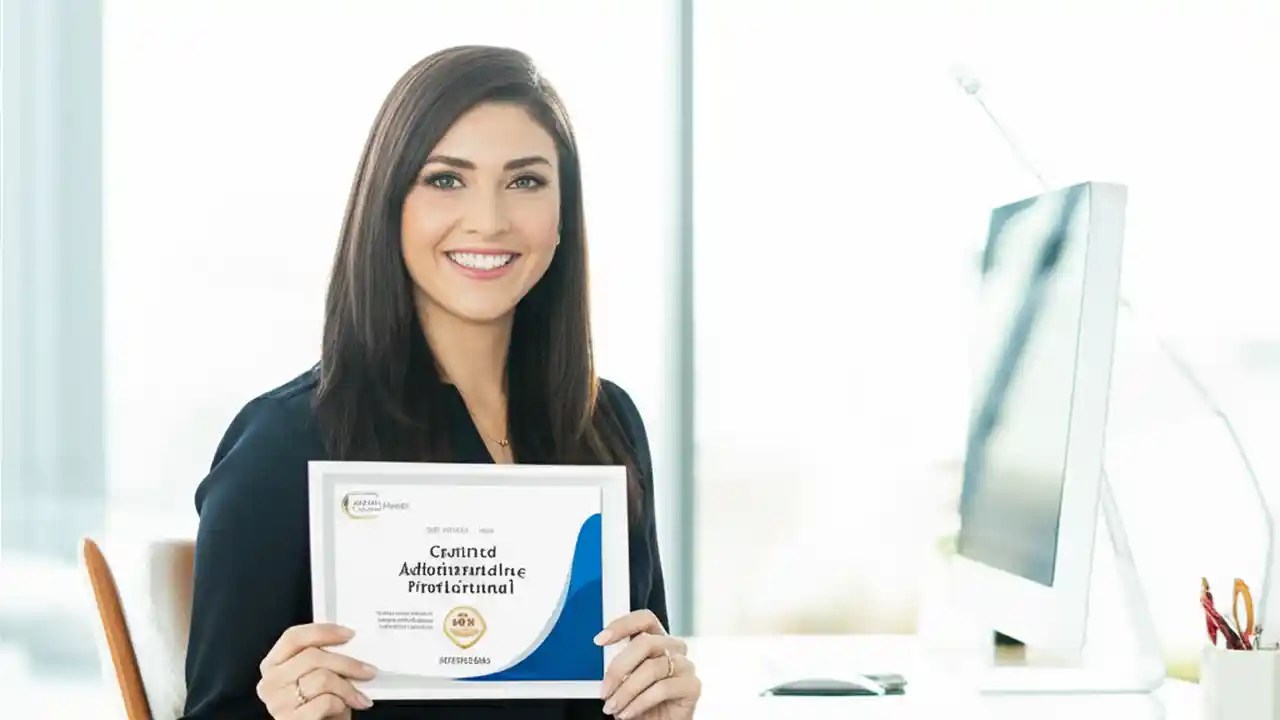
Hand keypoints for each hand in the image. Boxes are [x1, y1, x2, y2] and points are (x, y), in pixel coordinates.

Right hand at [256, 623, 377, 718]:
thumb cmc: (317, 704)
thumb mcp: (316, 676)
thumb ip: (324, 658)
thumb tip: (352, 644)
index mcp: (273, 663)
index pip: (294, 637)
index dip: (323, 631)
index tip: (350, 634)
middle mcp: (271, 682)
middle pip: (312, 657)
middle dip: (347, 663)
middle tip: (368, 670)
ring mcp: (278, 703)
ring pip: (322, 679)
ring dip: (347, 688)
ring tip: (358, 696)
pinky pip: (325, 702)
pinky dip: (340, 703)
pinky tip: (342, 707)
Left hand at [596, 610, 700, 719]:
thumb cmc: (641, 704)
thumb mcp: (624, 682)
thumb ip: (619, 667)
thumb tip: (602, 664)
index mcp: (656, 640)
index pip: (644, 620)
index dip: (622, 625)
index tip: (599, 640)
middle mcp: (673, 648)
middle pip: (645, 643)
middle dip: (618, 668)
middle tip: (604, 691)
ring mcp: (685, 666)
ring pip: (652, 668)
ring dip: (626, 691)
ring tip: (613, 708)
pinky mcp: (692, 686)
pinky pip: (663, 688)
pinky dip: (640, 702)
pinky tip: (628, 712)